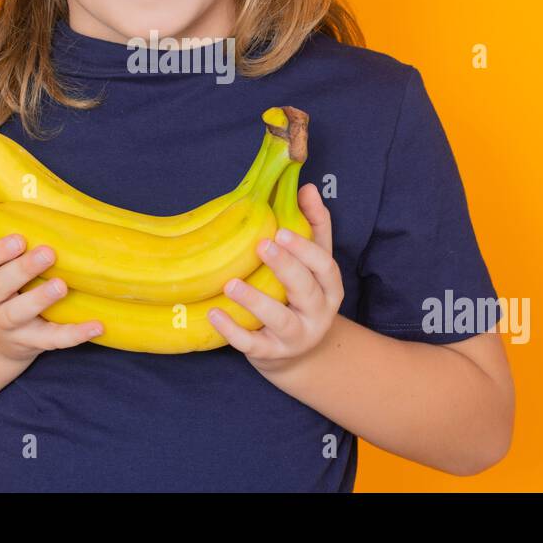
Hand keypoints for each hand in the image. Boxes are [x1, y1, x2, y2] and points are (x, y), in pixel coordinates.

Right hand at [0, 189, 103, 363]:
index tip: (18, 238)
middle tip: (48, 252)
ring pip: (19, 314)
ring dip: (41, 299)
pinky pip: (52, 340)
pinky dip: (74, 334)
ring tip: (61, 285)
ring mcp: (6, 324)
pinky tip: (97, 325)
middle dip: (22, 270)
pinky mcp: (30, 342)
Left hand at [207, 182, 342, 374]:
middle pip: (305, 290)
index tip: (280, 230)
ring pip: (280, 320)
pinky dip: (233, 331)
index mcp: (329, 287)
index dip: (304, 249)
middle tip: (261, 245)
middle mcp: (318, 313)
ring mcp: (295, 337)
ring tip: (230, 284)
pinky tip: (214, 314)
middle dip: (285, 267)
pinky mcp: (271, 354)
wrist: (300, 353)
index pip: (324, 265)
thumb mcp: (314, 264)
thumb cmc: (302, 296)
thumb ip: (313, 226)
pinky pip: (252, 345)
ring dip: (255, 301)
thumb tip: (306, 187)